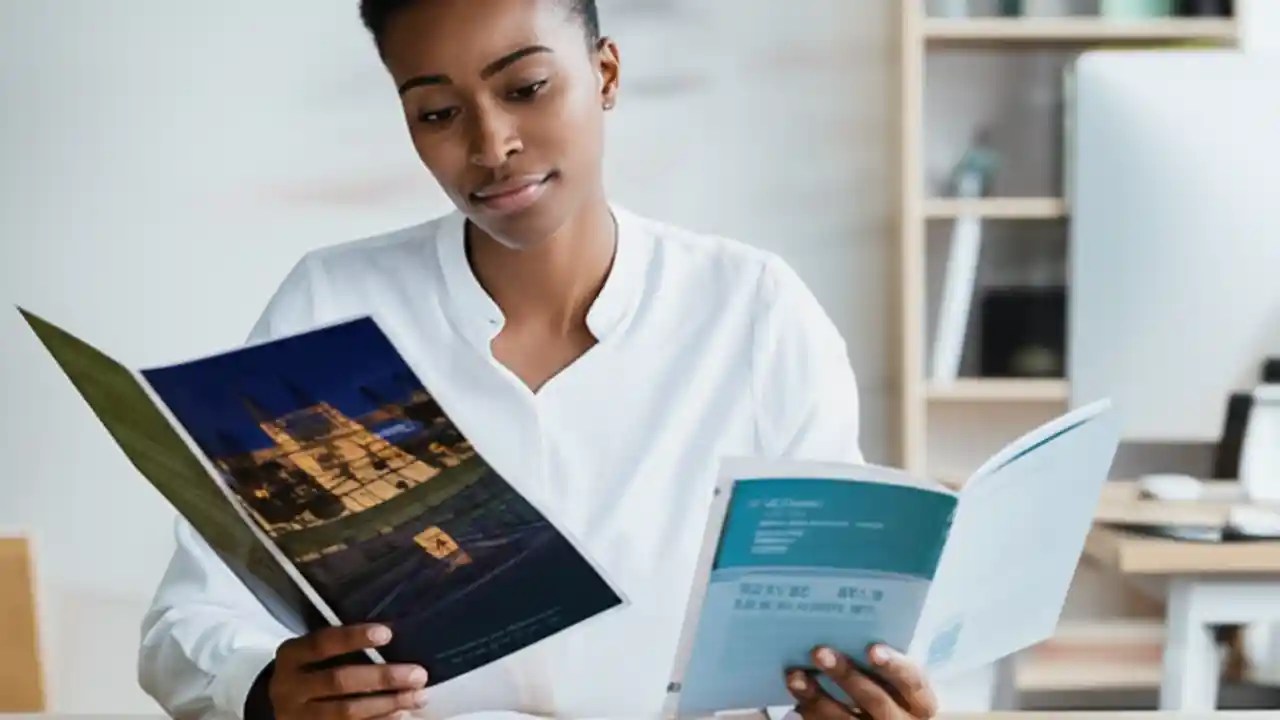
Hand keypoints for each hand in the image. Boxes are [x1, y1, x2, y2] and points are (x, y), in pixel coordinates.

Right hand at [270, 624, 429, 719]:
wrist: (279, 706)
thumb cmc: (310, 670)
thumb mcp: (312, 654)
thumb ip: (341, 646)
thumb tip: (392, 636)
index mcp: (291, 656)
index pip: (322, 643)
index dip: (354, 637)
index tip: (387, 633)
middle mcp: (290, 687)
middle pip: (339, 681)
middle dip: (382, 677)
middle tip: (418, 674)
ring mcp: (299, 716)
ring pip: (346, 712)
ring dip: (387, 704)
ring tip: (418, 697)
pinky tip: (400, 715)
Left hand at [785, 644, 937, 719]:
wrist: (885, 719)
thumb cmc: (889, 688)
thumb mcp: (895, 678)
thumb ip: (880, 660)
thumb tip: (842, 627)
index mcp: (920, 701)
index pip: (912, 681)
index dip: (893, 666)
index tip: (872, 649)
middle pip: (876, 700)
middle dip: (846, 676)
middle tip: (819, 652)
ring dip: (818, 698)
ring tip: (795, 677)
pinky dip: (811, 714)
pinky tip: (795, 702)